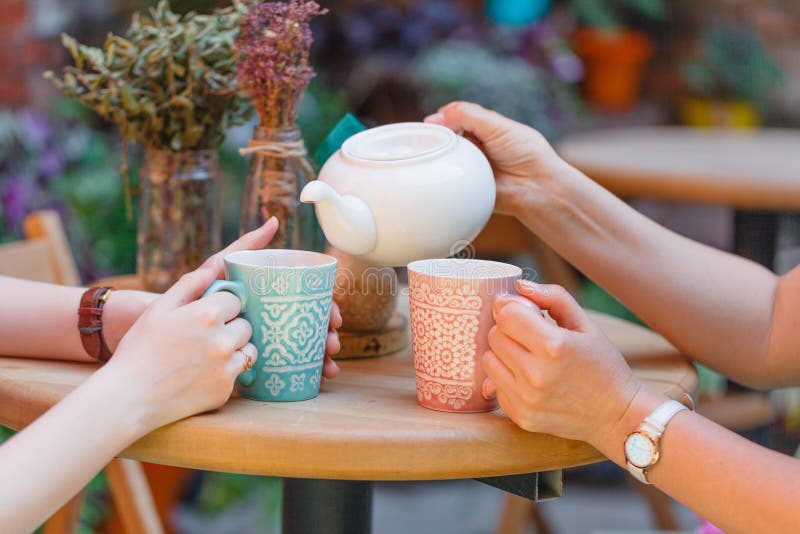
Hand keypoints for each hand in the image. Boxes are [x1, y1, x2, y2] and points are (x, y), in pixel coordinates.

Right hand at [97, 219, 339, 433]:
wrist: (129, 398)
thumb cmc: (139, 349)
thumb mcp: (158, 309)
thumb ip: (189, 285)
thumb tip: (213, 270)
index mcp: (207, 315)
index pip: (234, 299)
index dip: (222, 305)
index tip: (208, 313)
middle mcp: (222, 340)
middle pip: (246, 324)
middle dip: (232, 326)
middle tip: (207, 335)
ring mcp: (226, 367)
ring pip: (249, 349)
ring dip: (236, 348)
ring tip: (209, 353)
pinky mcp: (225, 390)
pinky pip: (238, 372)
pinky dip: (227, 371)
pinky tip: (203, 373)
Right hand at [424, 101, 572, 215]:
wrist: (537, 186)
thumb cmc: (525, 153)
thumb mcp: (496, 126)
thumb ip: (468, 115)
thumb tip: (435, 117)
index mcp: (480, 127)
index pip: (452, 118)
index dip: (440, 120)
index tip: (431, 125)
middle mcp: (472, 146)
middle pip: (444, 139)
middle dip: (435, 139)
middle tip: (429, 143)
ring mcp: (467, 167)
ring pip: (442, 159)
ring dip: (436, 158)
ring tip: (432, 158)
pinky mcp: (465, 186)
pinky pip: (447, 182)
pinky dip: (440, 178)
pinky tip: (435, 175)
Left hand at [482, 279, 642, 446]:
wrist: (617, 416)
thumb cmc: (603, 366)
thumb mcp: (586, 324)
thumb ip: (553, 298)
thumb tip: (520, 286)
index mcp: (554, 346)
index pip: (506, 314)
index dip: (514, 309)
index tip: (525, 313)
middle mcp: (535, 374)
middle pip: (494, 336)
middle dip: (508, 330)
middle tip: (529, 336)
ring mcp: (526, 399)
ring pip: (488, 360)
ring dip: (503, 354)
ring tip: (528, 357)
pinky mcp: (520, 416)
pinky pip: (494, 386)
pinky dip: (506, 378)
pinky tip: (529, 380)